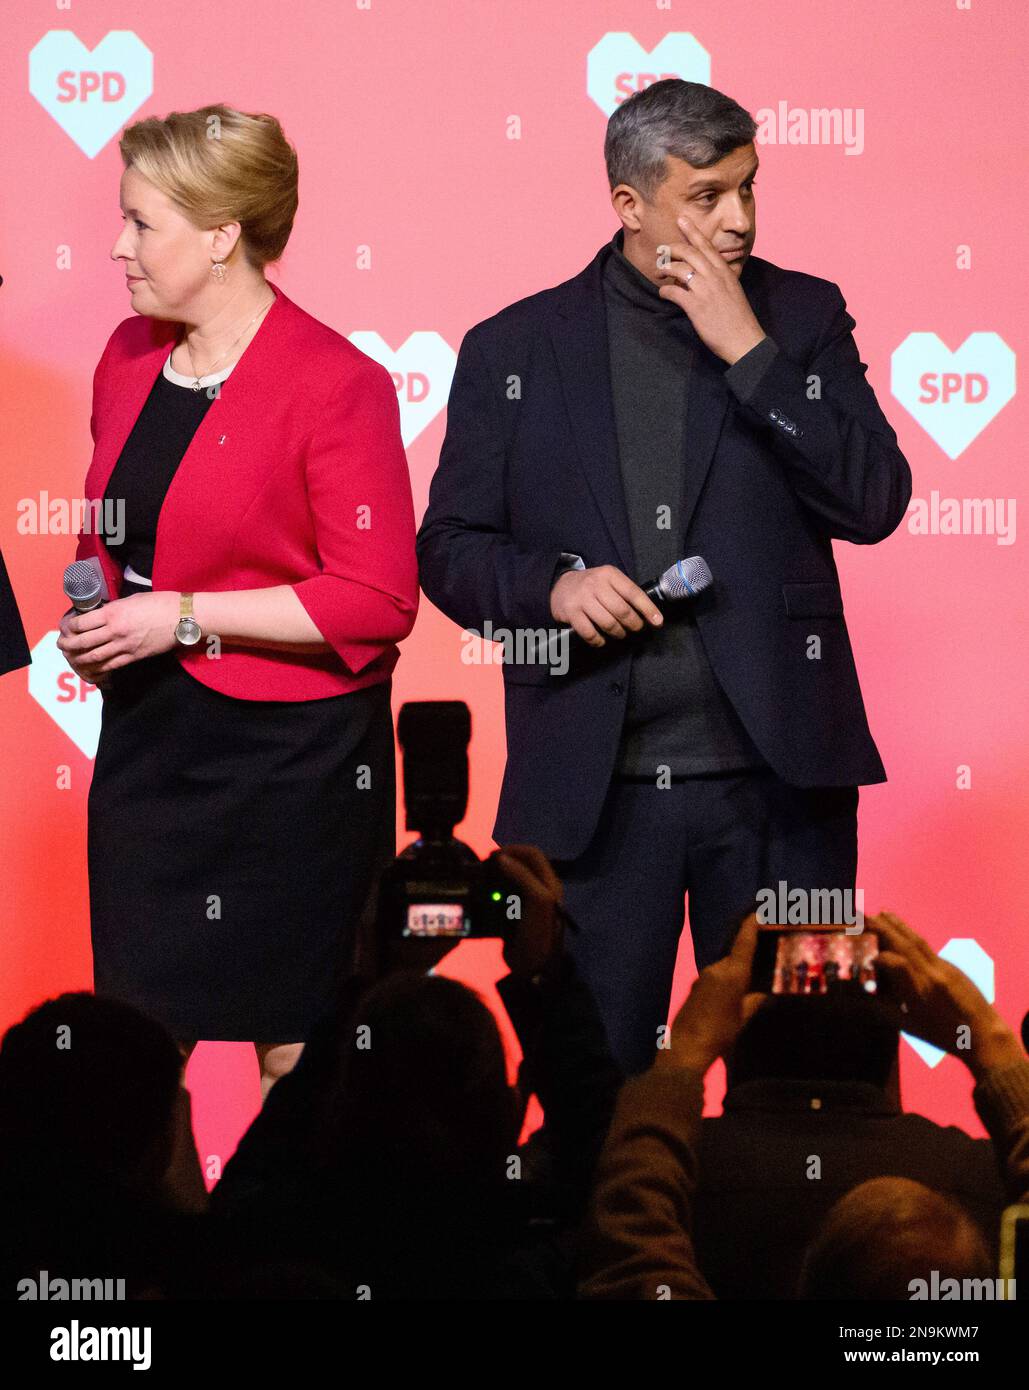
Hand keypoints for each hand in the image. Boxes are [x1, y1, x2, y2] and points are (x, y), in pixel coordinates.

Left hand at [57, 591, 180, 678]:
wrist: (183, 618)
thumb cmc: (160, 603)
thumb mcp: (132, 600)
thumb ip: (114, 609)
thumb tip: (100, 616)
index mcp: (113, 613)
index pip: (80, 624)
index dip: (68, 627)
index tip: (65, 627)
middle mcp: (115, 631)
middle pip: (82, 642)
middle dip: (68, 645)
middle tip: (62, 644)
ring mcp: (124, 646)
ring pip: (93, 657)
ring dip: (78, 659)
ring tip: (72, 657)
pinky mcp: (134, 657)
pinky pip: (110, 665)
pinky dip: (97, 668)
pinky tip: (91, 668)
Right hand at [493, 844, 565, 979]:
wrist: (534, 969)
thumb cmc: (540, 932)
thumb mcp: (538, 900)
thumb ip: (524, 876)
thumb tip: (502, 858)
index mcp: (550, 883)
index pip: (532, 854)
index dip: (513, 850)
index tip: (491, 857)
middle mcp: (540, 888)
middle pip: (520, 863)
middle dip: (502, 860)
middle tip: (483, 867)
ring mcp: (527, 901)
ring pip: (511, 877)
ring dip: (496, 874)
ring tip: (481, 878)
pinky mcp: (515, 913)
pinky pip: (503, 893)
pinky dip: (493, 889)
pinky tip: (482, 894)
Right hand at [550, 564, 662, 647]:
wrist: (559, 585)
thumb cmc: (590, 586)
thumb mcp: (608, 580)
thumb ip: (624, 592)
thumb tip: (647, 612)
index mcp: (609, 574)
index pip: (634, 593)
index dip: (648, 609)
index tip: (658, 621)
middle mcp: (596, 585)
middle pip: (622, 611)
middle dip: (633, 624)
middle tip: (636, 628)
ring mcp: (582, 599)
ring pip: (608, 623)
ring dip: (618, 633)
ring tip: (620, 634)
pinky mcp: (571, 613)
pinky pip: (590, 633)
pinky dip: (598, 641)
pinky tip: (601, 640)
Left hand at [656, 213, 766, 365]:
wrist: (744, 339)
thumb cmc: (738, 318)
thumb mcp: (733, 291)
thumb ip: (721, 279)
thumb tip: (706, 274)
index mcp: (725, 271)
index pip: (706, 246)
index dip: (692, 231)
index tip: (681, 219)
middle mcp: (715, 276)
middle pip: (689, 253)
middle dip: (672, 249)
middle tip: (661, 251)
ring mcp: (705, 290)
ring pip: (679, 269)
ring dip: (665, 268)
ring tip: (658, 273)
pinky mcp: (695, 306)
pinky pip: (673, 291)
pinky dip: (665, 290)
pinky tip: (662, 293)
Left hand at [657, 912, 762, 1072]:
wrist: (685, 1048)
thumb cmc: (719, 1034)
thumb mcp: (742, 1019)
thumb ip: (754, 1001)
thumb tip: (763, 992)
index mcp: (732, 975)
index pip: (743, 943)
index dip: (750, 926)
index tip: (757, 911)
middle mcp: (716, 970)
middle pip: (735, 957)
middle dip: (747, 957)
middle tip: (763, 960)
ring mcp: (702, 978)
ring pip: (725, 968)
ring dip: (736, 973)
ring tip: (749, 985)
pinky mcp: (694, 987)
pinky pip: (715, 978)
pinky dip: (725, 981)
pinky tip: (730, 997)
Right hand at [871, 911, 1022, 1077]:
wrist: (985, 1035)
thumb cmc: (944, 1036)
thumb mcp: (911, 1027)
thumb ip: (884, 1009)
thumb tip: (862, 997)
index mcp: (921, 992)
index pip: (896, 963)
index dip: (878, 956)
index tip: (863, 955)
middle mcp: (932, 974)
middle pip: (906, 945)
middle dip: (884, 928)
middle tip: (865, 916)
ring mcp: (945, 968)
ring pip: (918, 941)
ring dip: (899, 925)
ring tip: (883, 913)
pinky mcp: (952, 967)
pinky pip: (928, 949)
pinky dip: (912, 937)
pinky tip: (904, 933)